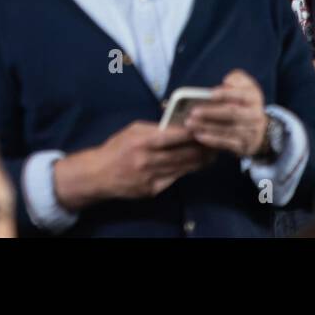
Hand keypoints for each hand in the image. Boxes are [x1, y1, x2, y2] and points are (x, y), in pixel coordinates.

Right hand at [55, 121, 212, 207]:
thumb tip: (179, 124)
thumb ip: (156, 128)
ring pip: (183, 168)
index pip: (174, 137)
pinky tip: (196, 165)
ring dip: (200, 161)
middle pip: (183, 154)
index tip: (206, 127)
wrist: (98, 174)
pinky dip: (186, 171)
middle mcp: (148, 160)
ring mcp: (151, 177)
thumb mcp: (133, 130)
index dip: (193, 133)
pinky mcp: (152, 189)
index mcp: (143, 141)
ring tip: (212, 154)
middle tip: (216, 141)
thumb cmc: (117, 147)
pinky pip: (175, 178)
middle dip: (202, 148)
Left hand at [184, 69, 267, 156]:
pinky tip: (198, 135)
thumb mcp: (245, 86)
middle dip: (211, 112)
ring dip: (207, 127)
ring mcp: (250, 132)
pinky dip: (211, 140)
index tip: (210, 94)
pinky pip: (226, 143)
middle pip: (232, 113)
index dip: (226, 94)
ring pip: (227, 129)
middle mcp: (254, 115)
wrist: (261, 129)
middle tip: (193, 111)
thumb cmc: (244, 102)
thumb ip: (237, 78)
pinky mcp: (244, 146)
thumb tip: (226, 81)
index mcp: (254, 97)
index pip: (240, 95)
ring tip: (190, 123)